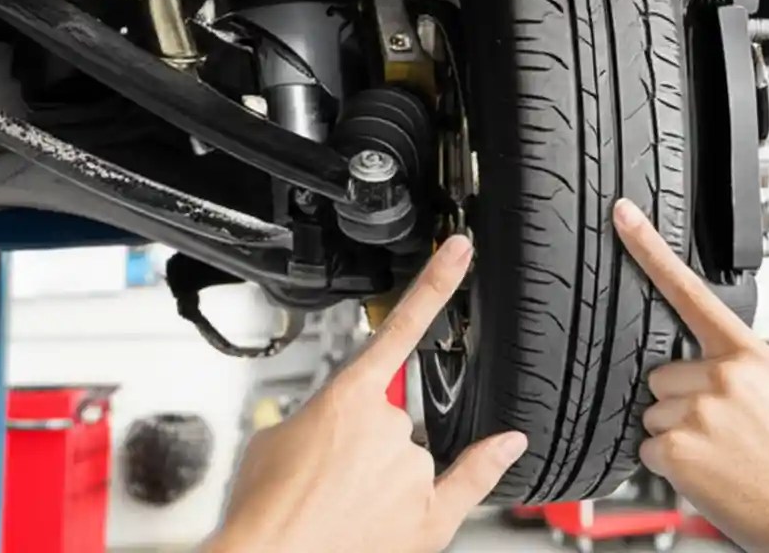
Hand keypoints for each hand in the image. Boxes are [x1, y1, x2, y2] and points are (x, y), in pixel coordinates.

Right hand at [205, 236, 527, 552]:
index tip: (460, 253)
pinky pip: (468, 480)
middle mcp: (391, 430)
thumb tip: (326, 436)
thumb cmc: (263, 512)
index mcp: (348, 399)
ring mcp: (413, 471)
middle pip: (388, 423)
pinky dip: (486, 462)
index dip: (435, 285)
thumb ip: (312, 421)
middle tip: (322, 480)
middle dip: (358, 448)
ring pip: (407, 461)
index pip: (399, 328)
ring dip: (377, 481)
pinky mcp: (429, 516)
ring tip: (336, 510)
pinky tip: (505, 446)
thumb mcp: (270, 441)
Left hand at [613, 201, 768, 552]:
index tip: (622, 216)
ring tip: (727, 458)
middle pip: (663, 375)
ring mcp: (697, 412)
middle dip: (684, 401)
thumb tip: (724, 371)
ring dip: (680, 437)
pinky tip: (714, 477)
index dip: (649, 248)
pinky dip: (674, 469)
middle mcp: (721, 376)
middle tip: (726, 433)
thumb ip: (752, 372)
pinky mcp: (678, 451)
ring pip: (655, 415)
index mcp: (752, 355)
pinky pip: (651, 451)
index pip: (691, 290)